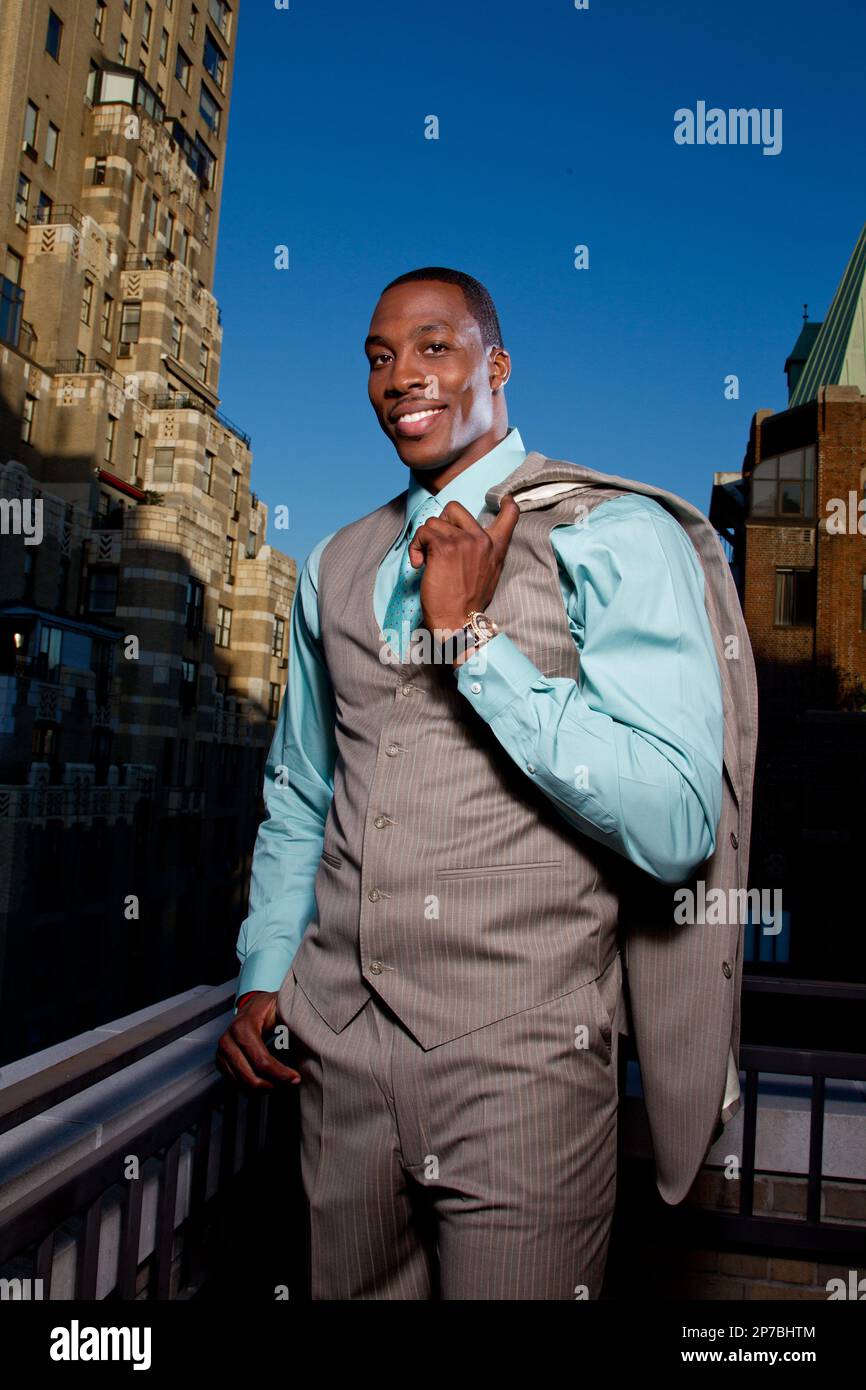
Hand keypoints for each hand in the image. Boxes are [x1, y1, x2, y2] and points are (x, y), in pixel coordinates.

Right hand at [215, 990, 301, 1091]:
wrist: (255, 1005)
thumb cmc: (271, 1007)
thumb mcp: (283, 1008)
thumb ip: (293, 1022)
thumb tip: (310, 1036)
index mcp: (243, 1026)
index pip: (261, 1060)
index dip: (280, 1073)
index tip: (295, 1077)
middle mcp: (228, 1040)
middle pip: (250, 1076)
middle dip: (273, 1084)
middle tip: (290, 1082)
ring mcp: (222, 1051)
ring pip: (242, 1083)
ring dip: (263, 1089)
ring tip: (281, 1084)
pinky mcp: (222, 1060)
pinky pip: (235, 1083)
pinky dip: (252, 1088)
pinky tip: (268, 1082)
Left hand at [409, 495, 520, 635]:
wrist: (458, 621)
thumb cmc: (469, 602)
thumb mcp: (489, 573)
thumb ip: (484, 552)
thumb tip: (468, 539)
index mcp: (497, 546)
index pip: (511, 515)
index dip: (506, 503)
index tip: (503, 500)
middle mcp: (482, 539)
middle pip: (454, 508)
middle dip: (439, 523)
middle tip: (437, 544)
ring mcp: (463, 541)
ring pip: (433, 522)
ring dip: (424, 540)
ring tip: (426, 560)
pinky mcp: (443, 546)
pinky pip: (422, 533)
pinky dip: (415, 547)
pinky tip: (419, 564)